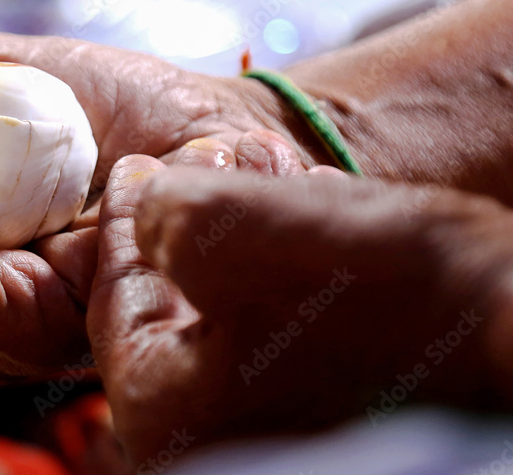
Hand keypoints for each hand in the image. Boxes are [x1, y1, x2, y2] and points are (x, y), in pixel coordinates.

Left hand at [90, 156, 512, 463]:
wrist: (510, 327)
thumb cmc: (377, 292)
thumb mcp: (232, 226)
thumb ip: (158, 213)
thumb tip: (145, 203)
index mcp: (164, 409)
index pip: (116, 298)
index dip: (123, 216)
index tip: (133, 168)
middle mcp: (206, 432)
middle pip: (172, 297)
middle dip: (190, 215)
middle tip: (203, 157)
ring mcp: (266, 420)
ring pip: (227, 300)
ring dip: (241, 226)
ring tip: (262, 168)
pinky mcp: (319, 400)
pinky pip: (274, 319)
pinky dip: (282, 259)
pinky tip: (304, 207)